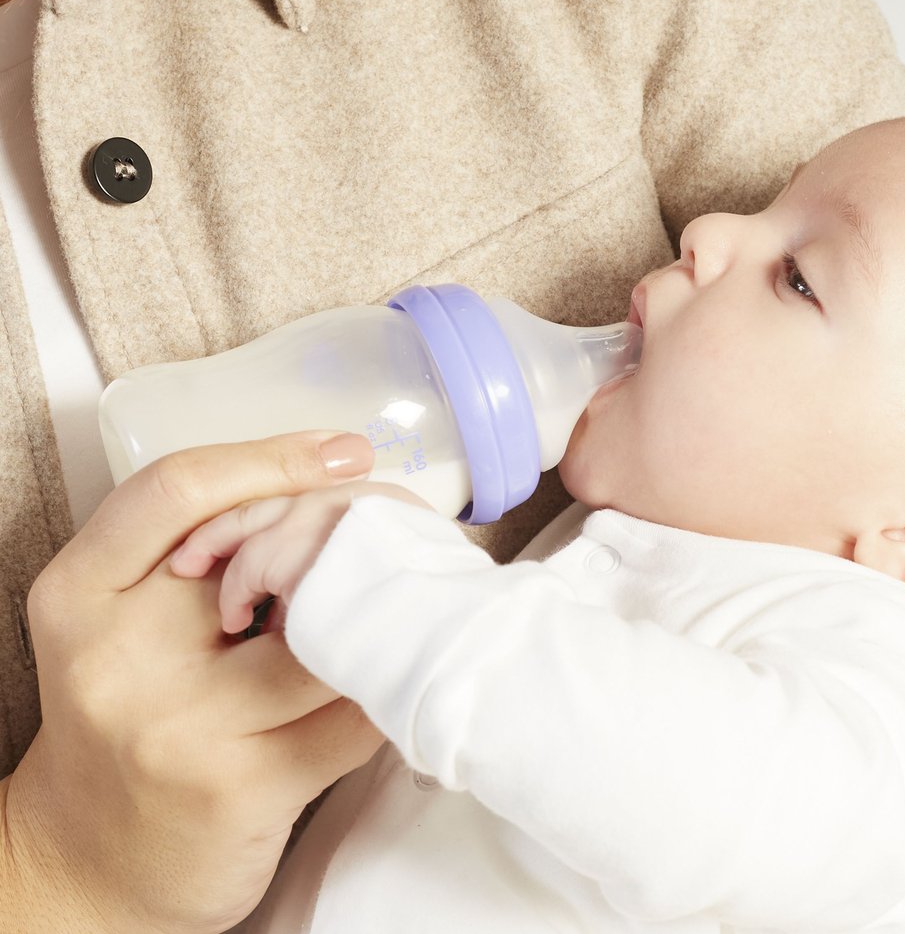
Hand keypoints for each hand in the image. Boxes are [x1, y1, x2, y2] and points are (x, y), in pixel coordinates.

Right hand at [2, 432, 386, 933]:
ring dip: (384, 614)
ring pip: (329, 635)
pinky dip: (389, 684)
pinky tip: (396, 675)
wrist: (86, 866)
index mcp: (82, 594)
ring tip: (409, 604)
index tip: (345, 452)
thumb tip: (336, 485)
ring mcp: (181, 726)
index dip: (273, 460)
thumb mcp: (127, 626)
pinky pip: (354, 710)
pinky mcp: (244, 787)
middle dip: (353, 537)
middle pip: (273, 555)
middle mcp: (119, 656)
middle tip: (405, 530)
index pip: (178, 491)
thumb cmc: (130, 721)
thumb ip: (200, 561)